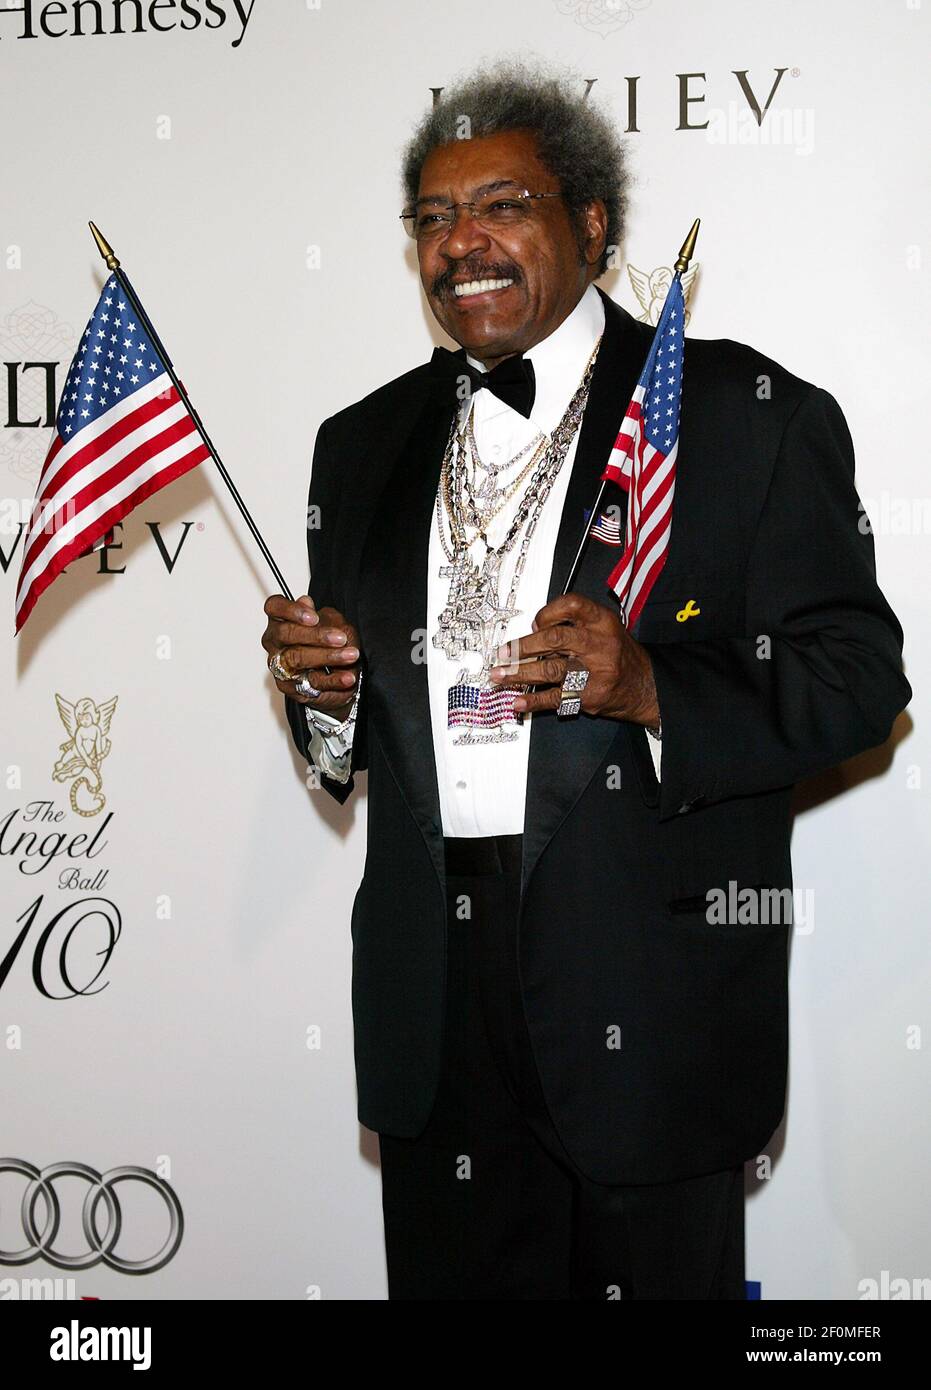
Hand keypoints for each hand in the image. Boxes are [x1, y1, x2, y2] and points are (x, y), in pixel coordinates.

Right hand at [262, 594, 360, 719]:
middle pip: (285, 633)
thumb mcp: (336, 624)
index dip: (290, 609)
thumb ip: (324, 615)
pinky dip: (332, 680)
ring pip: (296, 658)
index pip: (274, 607)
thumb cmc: (333, 645)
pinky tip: (347, 676)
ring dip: (327, 656)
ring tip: (350, 656)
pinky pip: (309, 682)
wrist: (340, 677)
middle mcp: (275, 641)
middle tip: (341, 638)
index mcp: (281, 620)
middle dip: (316, 635)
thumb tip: (307, 603)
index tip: (314, 617)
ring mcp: (278, 664)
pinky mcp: (288, 686)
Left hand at [488, 591, 659, 726]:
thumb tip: (532, 632)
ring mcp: (594, 672)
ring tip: (499, 676)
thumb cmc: (618, 654)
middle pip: (554, 639)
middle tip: (503, 653)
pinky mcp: (589, 696)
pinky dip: (533, 701)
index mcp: (602, 621)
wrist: (644, 686)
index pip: (570, 606)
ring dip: (519, 674)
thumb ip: (573, 624)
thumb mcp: (604, 628)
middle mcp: (598, 644)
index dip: (547, 613)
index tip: (534, 624)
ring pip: (549, 670)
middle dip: (523, 647)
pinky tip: (517, 701)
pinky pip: (555, 698)